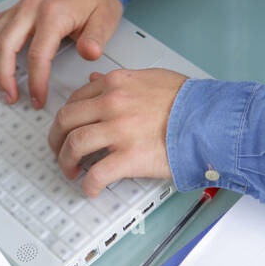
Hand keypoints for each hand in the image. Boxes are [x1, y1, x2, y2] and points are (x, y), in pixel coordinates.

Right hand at [0, 0, 123, 108]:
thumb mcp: (106, 18)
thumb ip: (96, 39)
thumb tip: (89, 54)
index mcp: (53, 14)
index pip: (38, 55)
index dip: (35, 82)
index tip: (38, 99)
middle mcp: (32, 8)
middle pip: (6, 46)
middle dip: (4, 76)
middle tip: (11, 96)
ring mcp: (22, 6)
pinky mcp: (18, 7)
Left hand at [47, 67, 188, 195]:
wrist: (208, 118)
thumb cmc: (188, 100)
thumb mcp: (151, 77)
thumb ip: (121, 80)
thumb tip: (96, 80)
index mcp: (117, 83)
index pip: (77, 98)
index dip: (68, 116)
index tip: (68, 127)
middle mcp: (112, 104)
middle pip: (66, 120)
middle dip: (56, 138)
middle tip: (59, 150)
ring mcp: (119, 130)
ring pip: (74, 145)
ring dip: (66, 161)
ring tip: (71, 170)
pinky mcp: (129, 157)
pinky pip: (97, 174)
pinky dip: (88, 185)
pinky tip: (91, 188)